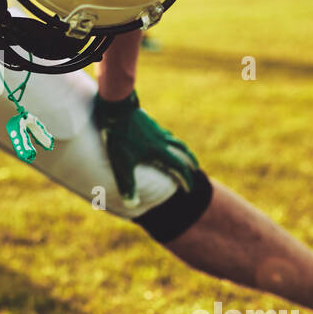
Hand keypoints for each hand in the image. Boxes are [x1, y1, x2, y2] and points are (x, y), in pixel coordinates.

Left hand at [93, 90, 199, 205]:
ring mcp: (155, 130)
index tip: (189, 189)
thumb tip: (131, 206)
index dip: (186, 179)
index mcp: (159, 152)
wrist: (117, 108)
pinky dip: (168, 138)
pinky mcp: (148, 122)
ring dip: (182, 148)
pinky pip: (163, 132)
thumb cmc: (119, 137)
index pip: (178, 167)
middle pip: (182, 151)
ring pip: (174, 140)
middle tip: (196, 168)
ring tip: (183, 153)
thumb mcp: (121, 164)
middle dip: (190, 161)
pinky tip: (162, 138)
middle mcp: (161, 140)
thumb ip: (127, 185)